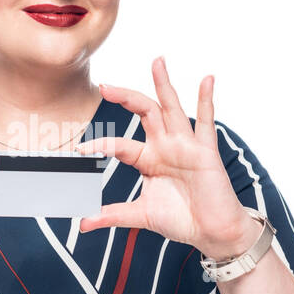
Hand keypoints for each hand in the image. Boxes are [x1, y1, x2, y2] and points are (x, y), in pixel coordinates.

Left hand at [74, 57, 257, 259]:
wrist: (212, 232)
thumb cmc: (181, 219)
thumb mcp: (140, 215)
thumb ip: (112, 215)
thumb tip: (82, 224)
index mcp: (148, 159)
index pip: (121, 145)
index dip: (102, 145)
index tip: (82, 150)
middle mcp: (165, 146)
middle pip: (144, 113)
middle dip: (125, 97)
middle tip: (105, 86)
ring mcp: (185, 146)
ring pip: (172, 108)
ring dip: (163, 84)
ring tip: (157, 61)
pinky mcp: (206, 152)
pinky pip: (207, 122)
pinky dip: (206, 99)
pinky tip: (207, 79)